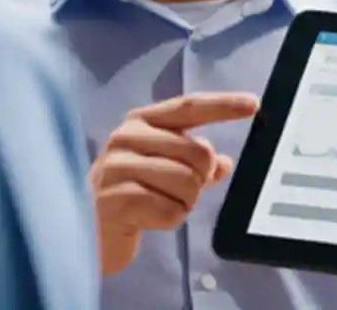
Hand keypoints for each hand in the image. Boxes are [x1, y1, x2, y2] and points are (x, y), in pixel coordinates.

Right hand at [90, 92, 258, 275]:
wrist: (82, 232)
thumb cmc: (125, 196)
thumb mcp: (160, 172)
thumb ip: (192, 164)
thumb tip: (224, 163)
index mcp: (140, 122)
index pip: (189, 107)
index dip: (223, 105)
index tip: (254, 104)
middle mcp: (127, 137)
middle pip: (199, 152)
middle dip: (199, 180)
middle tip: (177, 192)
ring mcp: (117, 166)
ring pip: (188, 183)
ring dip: (183, 203)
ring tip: (158, 205)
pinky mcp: (115, 199)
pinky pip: (170, 210)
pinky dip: (169, 220)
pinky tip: (147, 220)